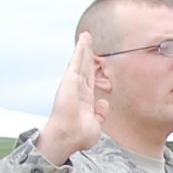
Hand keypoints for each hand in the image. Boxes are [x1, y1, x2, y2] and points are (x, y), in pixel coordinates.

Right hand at [34, 32, 108, 163]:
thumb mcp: (95, 125)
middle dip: (87, 54)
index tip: (92, 59)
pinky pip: (77, 61)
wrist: (68, 137)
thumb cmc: (79, 136)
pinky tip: (83, 40)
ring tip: (86, 36)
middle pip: (85, 67)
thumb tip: (103, 103)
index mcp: (84, 101)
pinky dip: (80, 50)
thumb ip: (100, 114)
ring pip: (81, 62)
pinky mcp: (70, 79)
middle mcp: (78, 90)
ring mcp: (73, 84)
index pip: (89, 80)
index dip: (91, 69)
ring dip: (84, 48)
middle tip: (88, 40)